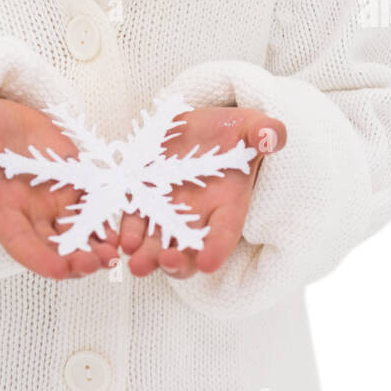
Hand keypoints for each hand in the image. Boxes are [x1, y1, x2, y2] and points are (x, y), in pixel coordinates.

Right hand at [0, 98, 121, 281]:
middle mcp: (31, 213)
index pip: (21, 244)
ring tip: (115, 254)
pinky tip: (123, 228)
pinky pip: (94, 206)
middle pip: (54, 247)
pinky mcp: (75, 183)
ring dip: (96, 247)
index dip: (40, 259)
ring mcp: (55, 201)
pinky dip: (108, 220)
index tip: (60, 270)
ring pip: (78, 233)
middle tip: (96, 264)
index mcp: (2, 209)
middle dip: (75, 261)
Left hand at [119, 107, 285, 279]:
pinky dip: (126, 232)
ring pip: (157, 243)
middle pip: (188, 251)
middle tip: (167, 263)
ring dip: (146, 256)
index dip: (217, 249)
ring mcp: (168, 210)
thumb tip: (272, 136)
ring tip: (136, 262)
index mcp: (227, 205)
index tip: (208, 263)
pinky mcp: (143, 196)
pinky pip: (133, 220)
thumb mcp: (252, 127)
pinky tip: (118, 239)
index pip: (225, 233)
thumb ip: (265, 132)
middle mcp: (197, 216)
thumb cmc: (233, 132)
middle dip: (177, 263)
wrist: (202, 127)